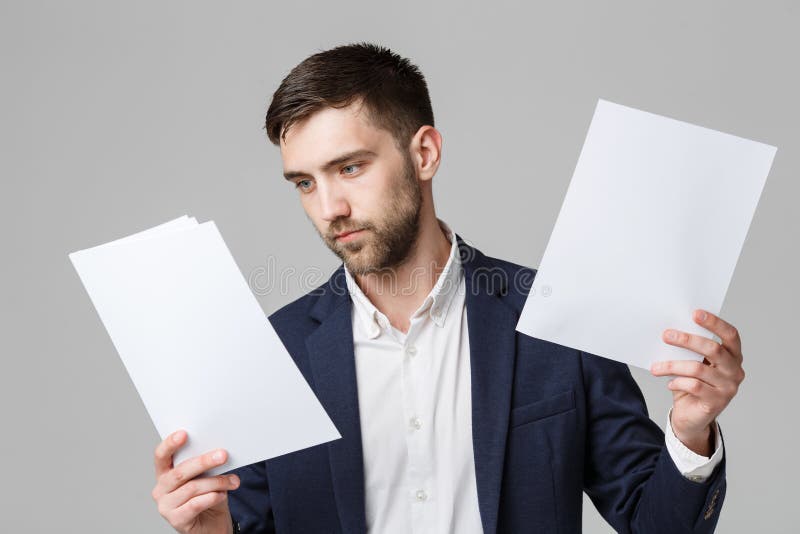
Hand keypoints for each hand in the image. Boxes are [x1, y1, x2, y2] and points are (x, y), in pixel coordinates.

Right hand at [151, 430, 238, 533]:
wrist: (212, 526)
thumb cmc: (208, 498)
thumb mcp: (206, 478)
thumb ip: (205, 466)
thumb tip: (219, 451)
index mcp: (165, 473)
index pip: (161, 456)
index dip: (170, 444)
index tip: (184, 433)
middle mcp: (161, 489)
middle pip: (180, 471)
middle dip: (204, 461)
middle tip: (223, 455)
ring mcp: (166, 506)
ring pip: (192, 487)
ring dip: (217, 482)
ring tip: (233, 481)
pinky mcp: (176, 520)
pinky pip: (196, 504)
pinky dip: (213, 497)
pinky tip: (223, 494)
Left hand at [650, 309, 744, 454]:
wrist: (691, 416)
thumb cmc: (691, 383)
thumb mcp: (692, 363)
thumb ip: (690, 350)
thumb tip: (670, 330)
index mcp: (732, 356)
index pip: (730, 335)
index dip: (715, 323)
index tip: (695, 313)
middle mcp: (735, 370)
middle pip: (714, 349)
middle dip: (687, 340)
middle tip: (666, 335)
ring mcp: (728, 388)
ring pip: (698, 369)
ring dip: (672, 365)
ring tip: (655, 367)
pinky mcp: (717, 402)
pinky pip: (694, 386)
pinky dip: (678, 382)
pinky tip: (669, 383)